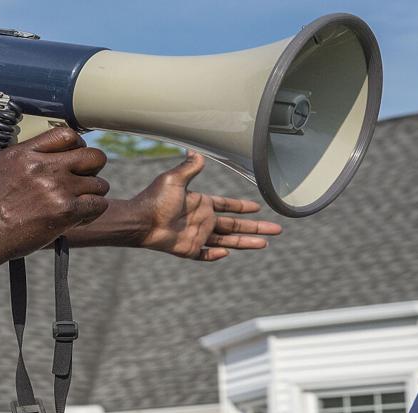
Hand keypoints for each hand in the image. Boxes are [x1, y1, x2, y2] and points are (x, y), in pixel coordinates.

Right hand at [0, 127, 110, 261]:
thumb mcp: (1, 168)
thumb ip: (26, 158)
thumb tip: (47, 155)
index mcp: (25, 153)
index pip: (67, 134)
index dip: (78, 145)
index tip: (75, 157)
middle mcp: (43, 166)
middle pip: (93, 156)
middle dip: (93, 168)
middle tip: (84, 180)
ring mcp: (56, 188)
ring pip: (99, 183)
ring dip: (93, 194)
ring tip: (79, 204)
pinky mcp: (65, 211)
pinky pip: (98, 204)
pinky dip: (93, 212)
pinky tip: (79, 217)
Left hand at [132, 152, 282, 261]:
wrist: (141, 220)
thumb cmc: (155, 199)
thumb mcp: (174, 179)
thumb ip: (189, 167)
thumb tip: (197, 151)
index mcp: (202, 204)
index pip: (228, 207)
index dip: (242, 207)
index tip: (257, 208)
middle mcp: (202, 221)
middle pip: (235, 226)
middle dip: (256, 228)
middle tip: (276, 230)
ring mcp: (196, 236)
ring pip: (228, 241)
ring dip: (246, 242)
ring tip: (264, 244)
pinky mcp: (188, 250)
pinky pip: (204, 255)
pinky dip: (215, 255)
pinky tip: (226, 253)